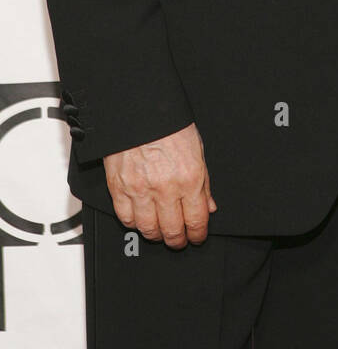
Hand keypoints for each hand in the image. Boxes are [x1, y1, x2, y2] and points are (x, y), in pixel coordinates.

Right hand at [103, 122, 216, 247]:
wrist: (139, 108)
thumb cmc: (169, 124)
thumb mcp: (197, 149)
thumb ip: (203, 182)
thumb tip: (208, 205)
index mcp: (189, 177)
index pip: (196, 220)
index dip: (198, 234)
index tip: (197, 237)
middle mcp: (165, 188)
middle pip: (172, 231)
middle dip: (178, 240)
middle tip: (179, 240)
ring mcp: (140, 190)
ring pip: (148, 229)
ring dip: (156, 235)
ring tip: (160, 232)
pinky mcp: (118, 188)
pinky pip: (126, 218)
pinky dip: (134, 223)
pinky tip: (140, 220)